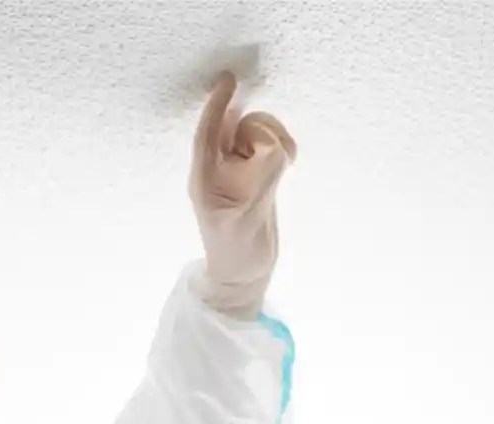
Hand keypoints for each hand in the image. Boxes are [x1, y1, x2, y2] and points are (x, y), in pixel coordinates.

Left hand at [190, 72, 296, 317]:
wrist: (244, 274)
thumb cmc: (237, 250)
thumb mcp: (249, 216)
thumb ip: (263, 179)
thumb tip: (275, 149)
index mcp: (204, 177)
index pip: (207, 133)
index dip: (217, 105)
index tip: (228, 79)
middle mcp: (218, 169)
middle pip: (238, 125)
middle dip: (259, 129)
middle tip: (278, 155)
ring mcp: (238, 171)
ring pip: (256, 133)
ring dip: (274, 138)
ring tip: (286, 164)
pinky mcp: (256, 175)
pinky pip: (269, 146)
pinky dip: (281, 148)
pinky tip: (288, 165)